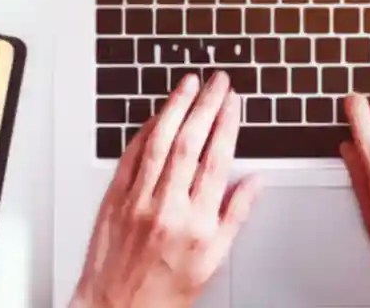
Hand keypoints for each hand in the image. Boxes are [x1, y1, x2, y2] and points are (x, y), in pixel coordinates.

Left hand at [70, 73, 261, 307]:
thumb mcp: (213, 262)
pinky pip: (131, 155)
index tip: (233, 102)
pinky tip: (158, 115)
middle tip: (217, 82)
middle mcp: (167, 208)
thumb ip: (235, 216)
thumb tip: (255, 182)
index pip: (217, 160)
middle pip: (189, 143)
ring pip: (159, 142)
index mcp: (197, 223)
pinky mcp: (114, 199)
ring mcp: (137, 200)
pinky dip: (145, 130)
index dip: (227, 124)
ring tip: (188, 84)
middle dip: (206, 105)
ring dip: (176, 107)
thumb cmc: (165, 292)